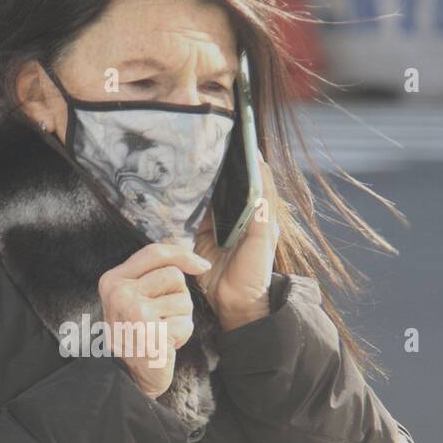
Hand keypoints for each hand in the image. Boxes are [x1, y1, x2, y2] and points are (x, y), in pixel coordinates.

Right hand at [98, 243, 211, 398]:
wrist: (130, 376)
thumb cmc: (139, 335)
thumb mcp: (135, 298)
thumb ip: (153, 274)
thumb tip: (191, 258)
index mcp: (113, 280)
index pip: (153, 252)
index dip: (182, 255)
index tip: (203, 265)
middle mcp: (119, 292)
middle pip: (174, 275)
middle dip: (179, 296)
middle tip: (163, 317)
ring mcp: (133, 310)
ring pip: (183, 299)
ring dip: (181, 318)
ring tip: (163, 331)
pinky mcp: (149, 330)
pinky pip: (184, 323)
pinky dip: (181, 335)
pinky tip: (165, 344)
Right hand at [194, 154, 280, 331]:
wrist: (235, 304)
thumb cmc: (255, 274)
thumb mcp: (263, 241)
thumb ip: (262, 212)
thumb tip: (259, 179)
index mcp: (258, 215)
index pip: (254, 180)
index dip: (248, 159)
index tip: (240, 137)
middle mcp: (237, 216)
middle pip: (228, 185)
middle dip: (220, 168)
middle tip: (209, 145)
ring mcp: (217, 226)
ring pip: (208, 197)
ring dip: (201, 184)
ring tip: (192, 161)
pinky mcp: (199, 236)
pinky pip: (191, 215)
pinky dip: (186, 204)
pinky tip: (178, 191)